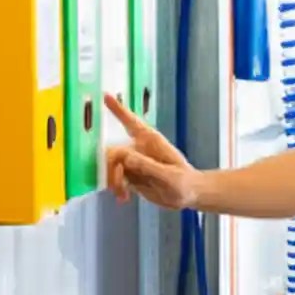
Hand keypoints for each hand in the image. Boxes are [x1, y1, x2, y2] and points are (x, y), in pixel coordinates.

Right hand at [104, 93, 198, 208]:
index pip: (131, 122)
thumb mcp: (169, 176)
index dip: (118, 109)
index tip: (106, 96)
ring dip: (113, 180)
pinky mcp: (133, 175)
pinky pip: (116, 178)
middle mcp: (140, 149)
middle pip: (114, 152)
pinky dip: (116, 188)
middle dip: (112, 167)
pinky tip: (124, 198)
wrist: (189, 196)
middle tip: (119, 183)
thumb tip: (126, 157)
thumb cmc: (185, 183)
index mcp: (151, 141)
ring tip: (123, 194)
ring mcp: (135, 163)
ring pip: (112, 166)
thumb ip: (148, 166)